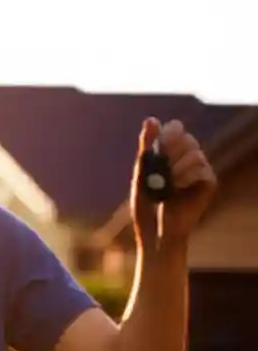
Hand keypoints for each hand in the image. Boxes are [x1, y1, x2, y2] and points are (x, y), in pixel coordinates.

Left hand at [131, 117, 218, 244]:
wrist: (155, 232)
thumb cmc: (146, 205)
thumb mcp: (141, 173)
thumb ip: (147, 147)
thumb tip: (151, 119)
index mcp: (170, 153)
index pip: (176, 128)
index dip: (169, 132)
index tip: (158, 143)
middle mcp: (188, 158)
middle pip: (187, 138)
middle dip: (170, 151)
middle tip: (160, 168)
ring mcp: (200, 170)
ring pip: (195, 152)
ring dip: (176, 167)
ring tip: (166, 184)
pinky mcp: (209, 183)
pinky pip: (202, 169)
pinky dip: (186, 177)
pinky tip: (176, 189)